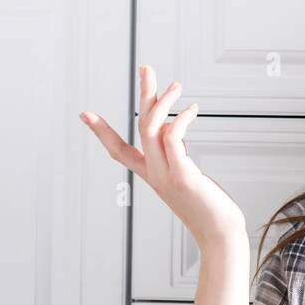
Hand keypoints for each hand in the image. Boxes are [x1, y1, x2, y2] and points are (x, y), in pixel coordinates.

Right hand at [80, 64, 245, 245]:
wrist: (220, 236)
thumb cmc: (211, 211)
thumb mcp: (190, 183)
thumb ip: (180, 163)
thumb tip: (178, 142)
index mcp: (152, 176)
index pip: (119, 152)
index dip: (102, 132)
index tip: (84, 114)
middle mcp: (154, 174)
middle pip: (139, 127)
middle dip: (143, 95)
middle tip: (146, 67)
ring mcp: (166, 175)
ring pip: (152, 129)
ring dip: (162, 102)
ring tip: (176, 84)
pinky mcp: (183, 176)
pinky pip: (173, 139)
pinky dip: (180, 120)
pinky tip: (192, 110)